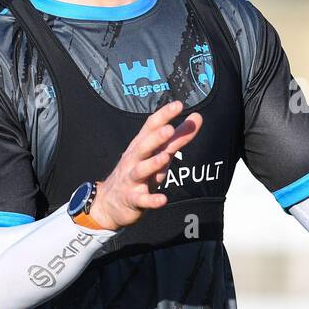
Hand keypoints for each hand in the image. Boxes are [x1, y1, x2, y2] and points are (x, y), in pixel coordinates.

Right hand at [92, 100, 202, 229]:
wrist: (110, 203)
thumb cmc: (140, 172)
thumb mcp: (160, 153)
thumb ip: (179, 137)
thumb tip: (198, 117)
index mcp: (141, 145)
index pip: (150, 127)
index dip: (164, 116)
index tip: (179, 104)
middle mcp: (134, 160)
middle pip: (143, 146)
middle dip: (155, 138)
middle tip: (169, 129)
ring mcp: (132, 180)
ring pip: (140, 170)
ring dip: (151, 164)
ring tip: (164, 158)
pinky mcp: (133, 199)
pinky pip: (142, 200)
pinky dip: (152, 200)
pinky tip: (162, 200)